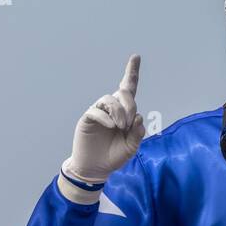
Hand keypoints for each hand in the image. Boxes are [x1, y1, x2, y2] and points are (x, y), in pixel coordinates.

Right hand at [60, 55, 144, 194]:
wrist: (96, 169)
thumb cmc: (114, 156)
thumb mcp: (131, 146)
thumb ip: (137, 132)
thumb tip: (138, 116)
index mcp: (124, 112)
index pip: (128, 89)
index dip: (131, 73)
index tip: (135, 57)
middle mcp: (111, 109)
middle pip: (122, 93)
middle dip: (129, 103)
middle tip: (129, 122)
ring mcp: (99, 112)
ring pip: (109, 99)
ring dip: (119, 111)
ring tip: (121, 126)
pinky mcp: (87, 119)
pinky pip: (96, 111)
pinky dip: (106, 117)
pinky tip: (111, 126)